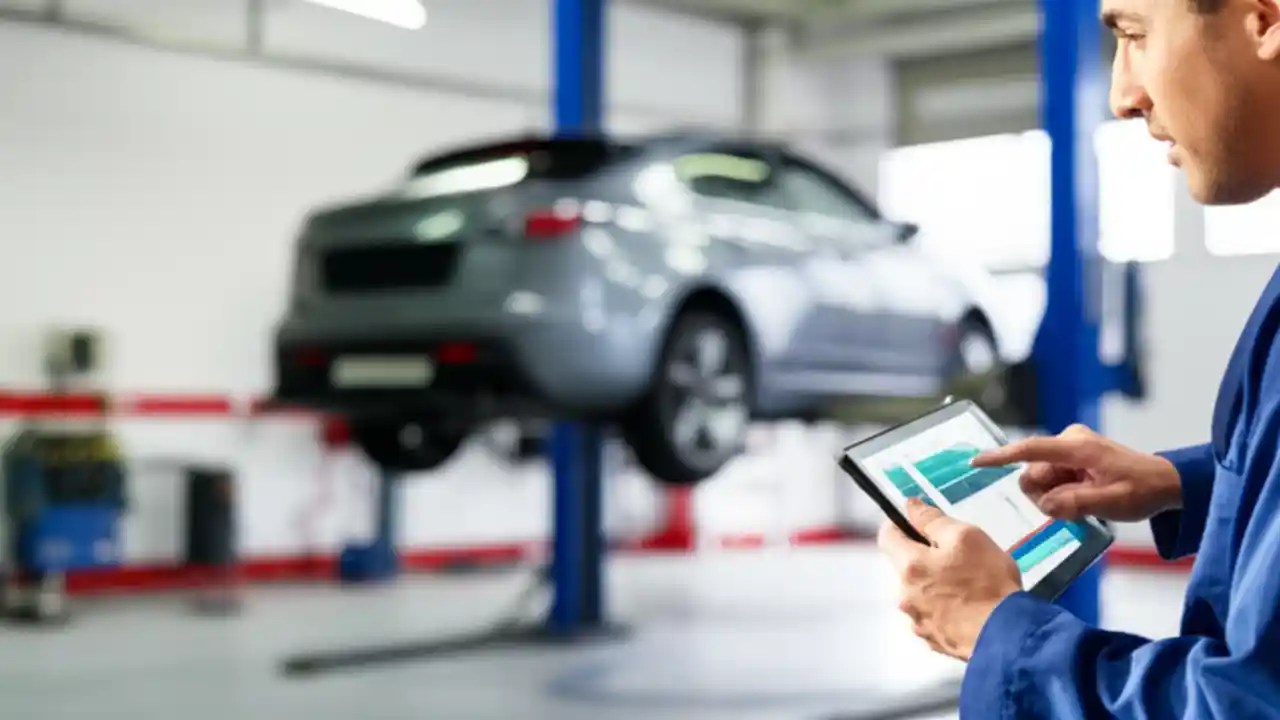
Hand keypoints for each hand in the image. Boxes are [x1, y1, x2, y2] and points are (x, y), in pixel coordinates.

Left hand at [878, 499, 1021, 660]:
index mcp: (909, 566)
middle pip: (905, 567)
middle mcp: (904, 595)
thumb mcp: (966, 537)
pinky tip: (969, 610)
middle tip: (959, 559)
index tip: (923, 526)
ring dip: (935, 587)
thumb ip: (933, 520)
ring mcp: (917, 622)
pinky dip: (945, 611)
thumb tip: (910, 506)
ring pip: (919, 593)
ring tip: (968, 588)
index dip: (902, 525)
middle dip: (925, 559)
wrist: (1008, 636)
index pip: (886, 535)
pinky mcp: (933, 641)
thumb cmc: (987, 582)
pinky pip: (932, 617)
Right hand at [971, 424, 1181, 522]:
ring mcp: (1070, 448)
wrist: (1165, 483)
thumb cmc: (1141, 490)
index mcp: (1076, 447)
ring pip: (1041, 479)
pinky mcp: (1072, 456)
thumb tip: (1045, 505)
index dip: (1001, 457)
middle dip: (1047, 494)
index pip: (1030, 450)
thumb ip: (1075, 504)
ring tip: (1086, 501)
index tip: (976, 462)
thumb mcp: (1111, 503)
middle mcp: (1068, 441)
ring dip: (1056, 496)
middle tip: (1076, 506)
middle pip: (1033, 472)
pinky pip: (1052, 478)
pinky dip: (1062, 492)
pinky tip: (1084, 496)